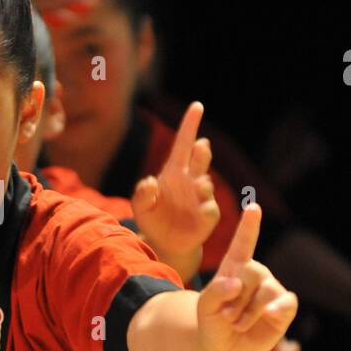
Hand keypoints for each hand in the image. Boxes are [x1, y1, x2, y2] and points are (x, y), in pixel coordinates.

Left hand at [131, 101, 220, 258]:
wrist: (165, 244)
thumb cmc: (153, 219)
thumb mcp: (141, 207)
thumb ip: (142, 195)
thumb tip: (149, 183)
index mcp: (174, 172)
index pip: (183, 144)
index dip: (190, 125)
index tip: (197, 106)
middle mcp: (191, 180)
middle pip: (199, 160)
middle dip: (201, 153)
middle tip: (201, 145)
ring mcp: (201, 197)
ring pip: (206, 184)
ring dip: (203, 184)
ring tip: (199, 185)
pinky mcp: (208, 216)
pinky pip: (210, 210)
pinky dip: (207, 208)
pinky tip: (204, 210)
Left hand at [198, 203, 297, 350]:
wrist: (222, 349)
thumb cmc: (211, 323)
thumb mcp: (204, 307)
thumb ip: (215, 292)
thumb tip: (237, 283)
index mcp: (234, 267)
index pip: (243, 244)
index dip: (249, 226)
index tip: (254, 208)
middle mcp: (255, 274)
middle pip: (253, 272)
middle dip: (237, 299)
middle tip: (226, 317)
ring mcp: (270, 290)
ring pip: (267, 291)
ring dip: (248, 312)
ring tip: (237, 323)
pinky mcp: (283, 308)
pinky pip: (287, 302)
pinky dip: (277, 308)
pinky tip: (269, 315)